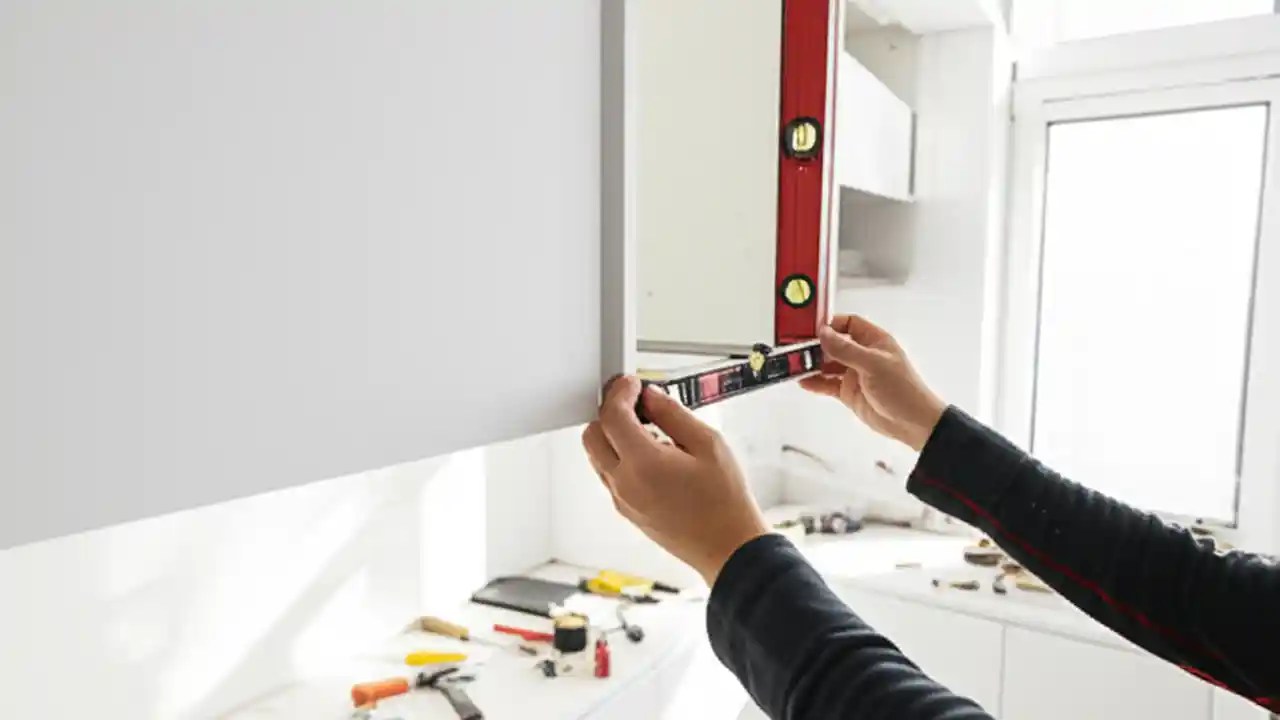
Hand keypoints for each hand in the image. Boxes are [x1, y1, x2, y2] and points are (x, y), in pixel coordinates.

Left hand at [582, 377, 769, 584]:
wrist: (729, 548)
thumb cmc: (726, 502)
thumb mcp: (709, 444)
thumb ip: (674, 415)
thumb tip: (651, 397)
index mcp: (644, 464)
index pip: (612, 416)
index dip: (620, 393)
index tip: (632, 384)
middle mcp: (625, 484)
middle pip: (593, 435)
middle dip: (610, 413)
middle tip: (636, 403)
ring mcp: (623, 501)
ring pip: (597, 456)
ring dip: (613, 436)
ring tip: (649, 430)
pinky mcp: (627, 511)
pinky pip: (609, 475)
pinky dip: (620, 456)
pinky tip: (651, 453)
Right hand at [799, 315, 945, 451]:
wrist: (912, 423)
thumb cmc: (902, 389)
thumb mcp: (873, 364)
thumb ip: (846, 349)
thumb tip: (824, 333)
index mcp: (874, 341)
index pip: (848, 323)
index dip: (831, 323)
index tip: (811, 328)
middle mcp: (863, 355)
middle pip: (834, 344)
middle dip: (816, 346)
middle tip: (798, 349)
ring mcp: (855, 374)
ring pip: (828, 364)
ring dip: (813, 365)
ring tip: (797, 366)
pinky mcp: (848, 392)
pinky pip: (827, 384)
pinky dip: (815, 383)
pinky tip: (803, 382)